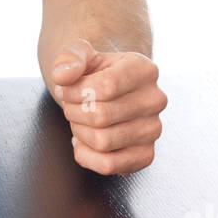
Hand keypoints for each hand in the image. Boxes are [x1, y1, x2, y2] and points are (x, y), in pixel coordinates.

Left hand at [51, 37, 167, 175]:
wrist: (102, 88)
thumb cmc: (91, 69)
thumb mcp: (78, 52)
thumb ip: (69, 57)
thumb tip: (62, 75)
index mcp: (144, 69)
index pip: (106, 86)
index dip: (75, 91)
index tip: (62, 87)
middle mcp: (155, 100)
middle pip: (102, 116)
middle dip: (73, 111)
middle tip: (69, 104)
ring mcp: (153, 130)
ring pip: (103, 141)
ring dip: (78, 131)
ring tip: (78, 119)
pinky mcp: (146, 155)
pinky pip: (109, 165)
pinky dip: (86, 155)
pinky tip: (82, 140)